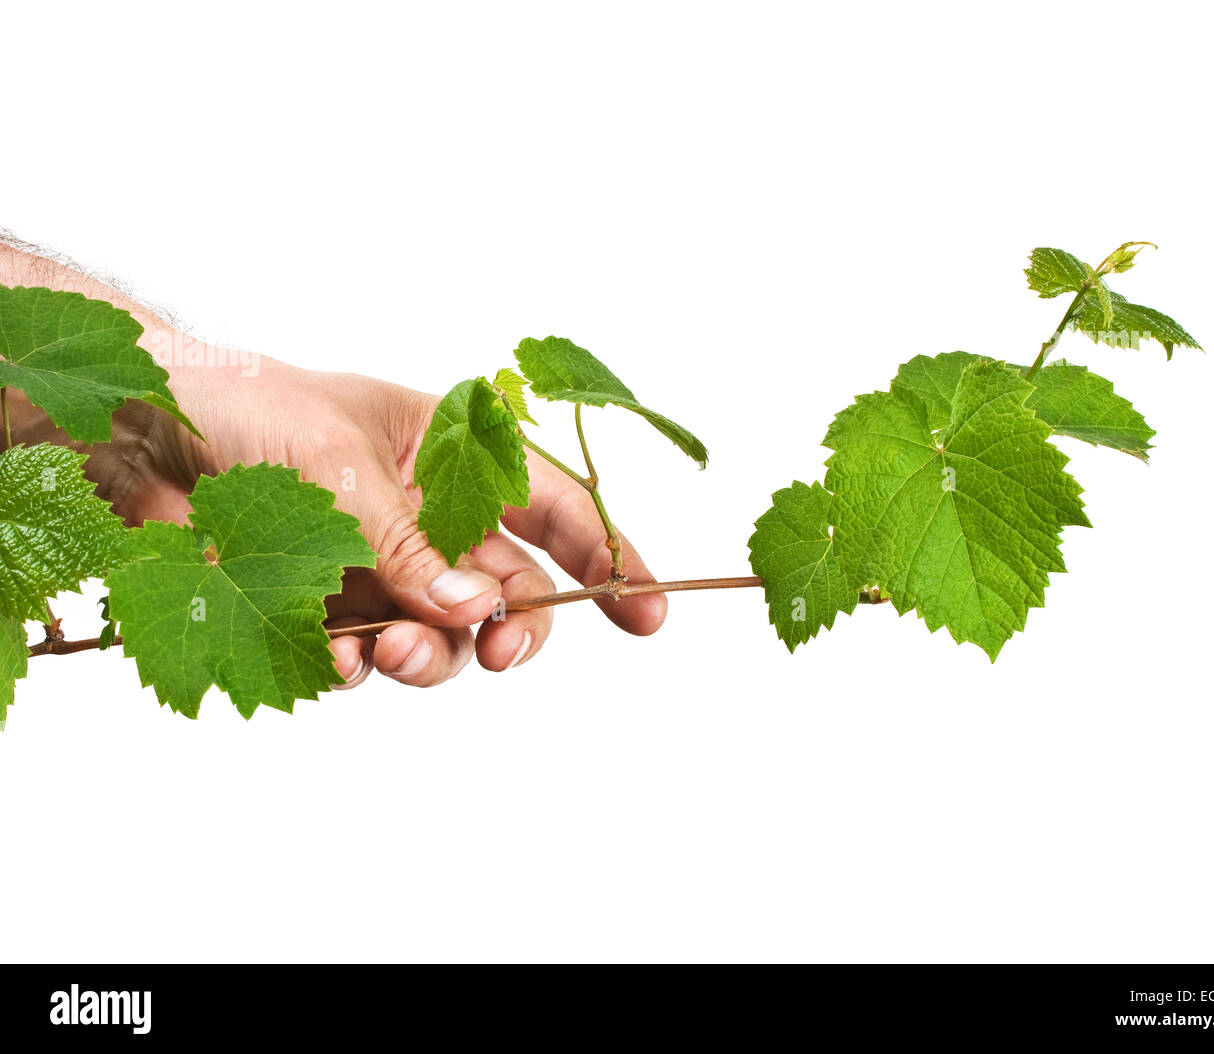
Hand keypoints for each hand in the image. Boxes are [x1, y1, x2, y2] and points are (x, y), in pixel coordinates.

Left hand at [82, 356, 666, 688]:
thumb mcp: (342, 466)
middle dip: (518, 628)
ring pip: (443, 636)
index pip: (552, 507)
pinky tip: (333, 655)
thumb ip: (414, 549)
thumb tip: (480, 613)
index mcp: (453, 457)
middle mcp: (428, 518)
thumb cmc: (248, 405)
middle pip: (508, 590)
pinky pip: (365, 658)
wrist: (136, 433)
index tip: (647, 609)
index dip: (608, 556)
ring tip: (393, 652)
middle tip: (504, 650)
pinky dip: (354, 667)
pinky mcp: (325, 610)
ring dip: (433, 656)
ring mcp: (380, 568)